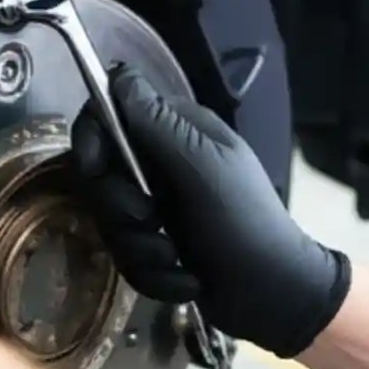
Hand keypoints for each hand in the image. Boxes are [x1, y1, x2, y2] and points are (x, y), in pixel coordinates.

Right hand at [71, 69, 350, 356]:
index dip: (92, 137)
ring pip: (110, 221)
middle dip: (119, 206)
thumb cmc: (246, 223)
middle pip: (102, 174)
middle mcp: (162, 163)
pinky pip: (126, 256)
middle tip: (152, 221)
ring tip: (175, 259)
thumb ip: (160, 124)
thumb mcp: (204, 169)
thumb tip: (120, 73)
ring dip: (139, 248)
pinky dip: (153, 275)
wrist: (276, 295)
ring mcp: (157, 206)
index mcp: (177, 131)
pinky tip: (187, 282)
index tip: (94, 168)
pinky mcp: (155, 245)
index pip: (111, 113)